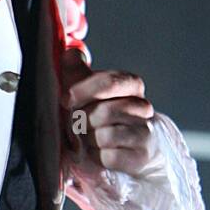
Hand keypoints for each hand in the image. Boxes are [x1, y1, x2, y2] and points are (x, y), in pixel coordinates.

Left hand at [59, 50, 158, 177]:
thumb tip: (70, 53)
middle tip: (76, 125)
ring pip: (104, 136)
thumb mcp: (88, 90)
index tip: (65, 100)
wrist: (129, 147)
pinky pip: (108, 157)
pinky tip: (98, 153)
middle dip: (82, 121)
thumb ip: (77, 71)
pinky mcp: (141, 157)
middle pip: (102, 112)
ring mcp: (144, 132)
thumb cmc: (102, 114)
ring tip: (88, 139)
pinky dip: (97, 157)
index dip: (82, 90)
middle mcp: (143, 107)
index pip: (109, 82)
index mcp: (131, 85)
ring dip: (88, 140)